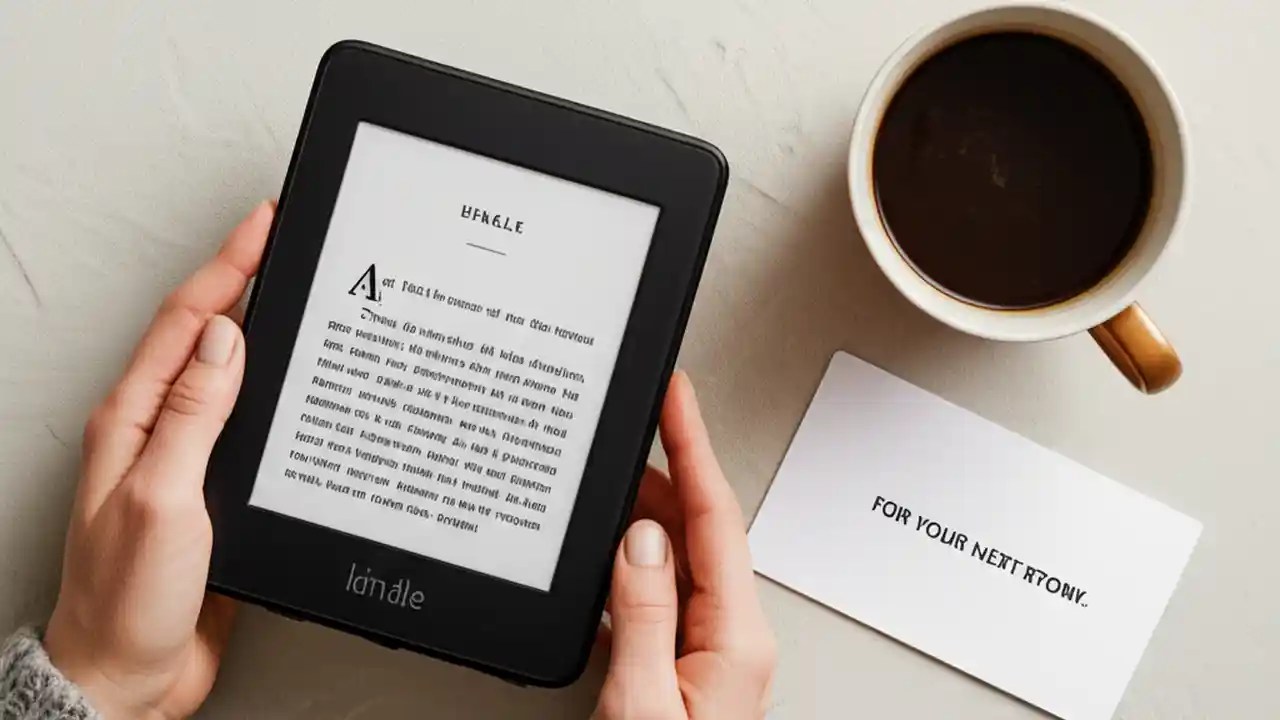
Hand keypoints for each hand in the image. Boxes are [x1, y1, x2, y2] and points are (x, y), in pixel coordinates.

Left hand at [44, 202, 273, 718]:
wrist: (129, 675)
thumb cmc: (128, 597)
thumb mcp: (162, 498)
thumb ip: (194, 416)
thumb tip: (227, 339)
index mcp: (133, 420)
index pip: (187, 322)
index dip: (228, 265)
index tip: (265, 224)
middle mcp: (155, 429)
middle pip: (203, 334)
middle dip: (243, 278)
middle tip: (284, 239)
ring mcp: (182, 456)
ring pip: (226, 372)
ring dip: (257, 327)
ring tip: (291, 289)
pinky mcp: (209, 487)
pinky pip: (242, 419)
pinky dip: (269, 388)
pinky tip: (291, 383)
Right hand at [594, 372, 775, 718]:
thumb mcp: (643, 704)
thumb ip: (643, 614)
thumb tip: (639, 536)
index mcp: (736, 636)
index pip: (713, 515)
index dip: (692, 444)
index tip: (676, 394)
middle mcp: (731, 636)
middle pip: (697, 527)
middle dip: (663, 468)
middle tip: (628, 423)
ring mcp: (708, 650)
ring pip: (676, 557)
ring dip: (644, 516)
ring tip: (609, 479)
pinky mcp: (682, 665)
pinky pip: (659, 593)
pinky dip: (630, 563)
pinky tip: (607, 553)